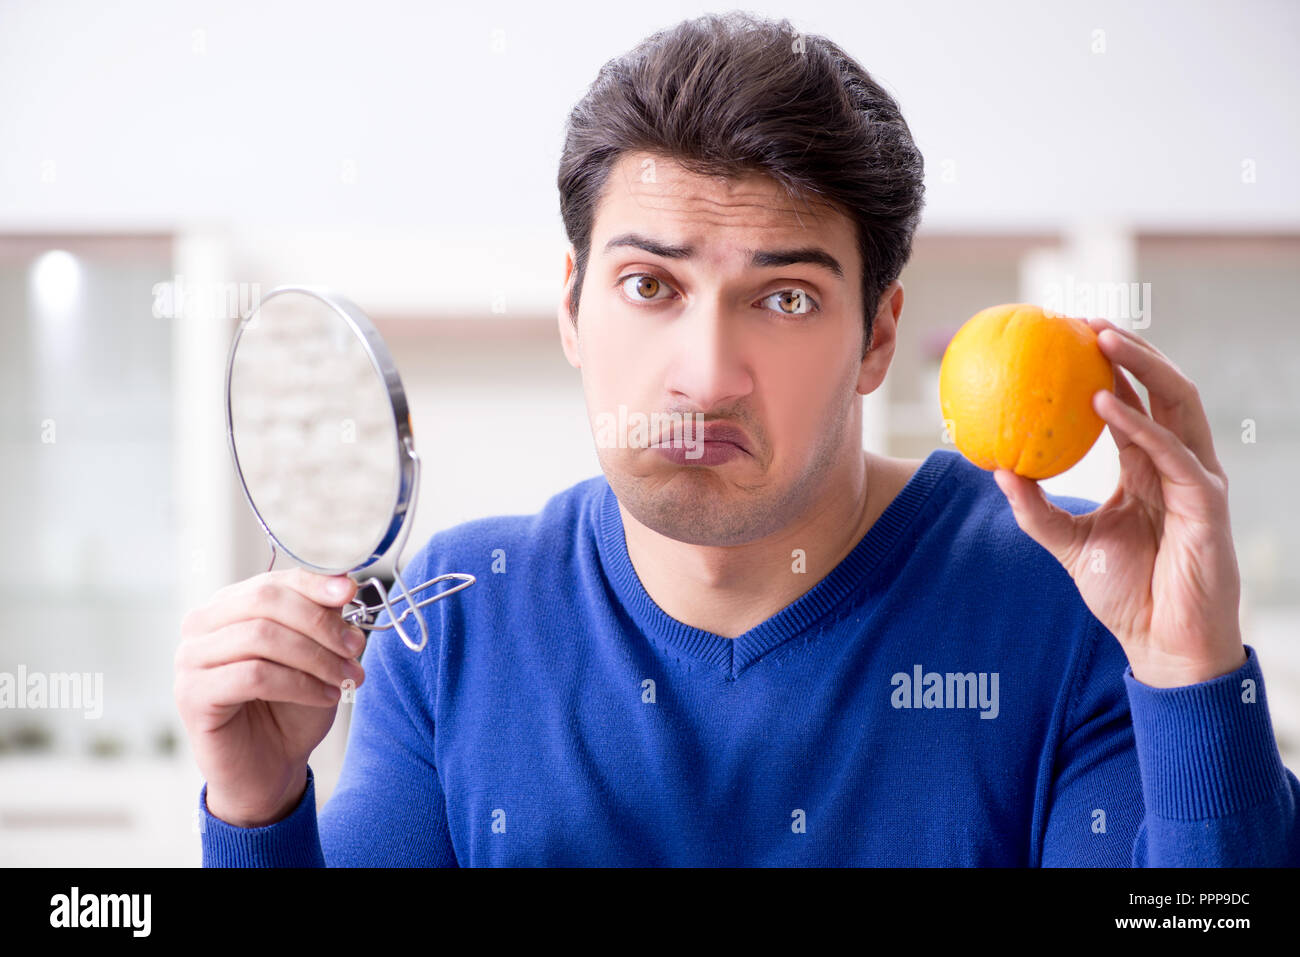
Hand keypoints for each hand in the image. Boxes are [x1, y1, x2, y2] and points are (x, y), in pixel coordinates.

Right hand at [174, 567, 366, 826]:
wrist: (270, 766)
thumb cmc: (291, 706)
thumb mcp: (318, 654)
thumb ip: (324, 618)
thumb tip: (344, 585)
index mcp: (230, 605)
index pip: (274, 579)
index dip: (315, 583)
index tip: (350, 592)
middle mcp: (202, 625)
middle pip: (266, 601)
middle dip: (320, 623)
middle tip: (355, 648)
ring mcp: (190, 659)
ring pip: (262, 637)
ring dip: (316, 657)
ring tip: (346, 677)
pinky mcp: (191, 694)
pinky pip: (253, 676)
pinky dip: (300, 684)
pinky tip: (326, 696)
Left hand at [993, 316, 1245, 687]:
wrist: (1162, 643)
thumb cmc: (1124, 594)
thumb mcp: (1067, 544)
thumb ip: (1034, 508)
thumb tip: (994, 468)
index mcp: (1148, 469)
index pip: (1134, 403)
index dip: (1109, 367)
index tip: (1068, 338)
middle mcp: (1177, 466)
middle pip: (1164, 389)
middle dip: (1131, 349)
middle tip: (1086, 320)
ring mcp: (1198, 480)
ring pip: (1178, 405)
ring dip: (1140, 367)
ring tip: (1100, 340)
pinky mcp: (1207, 503)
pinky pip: (1173, 453)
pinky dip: (1139, 423)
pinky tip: (1103, 402)